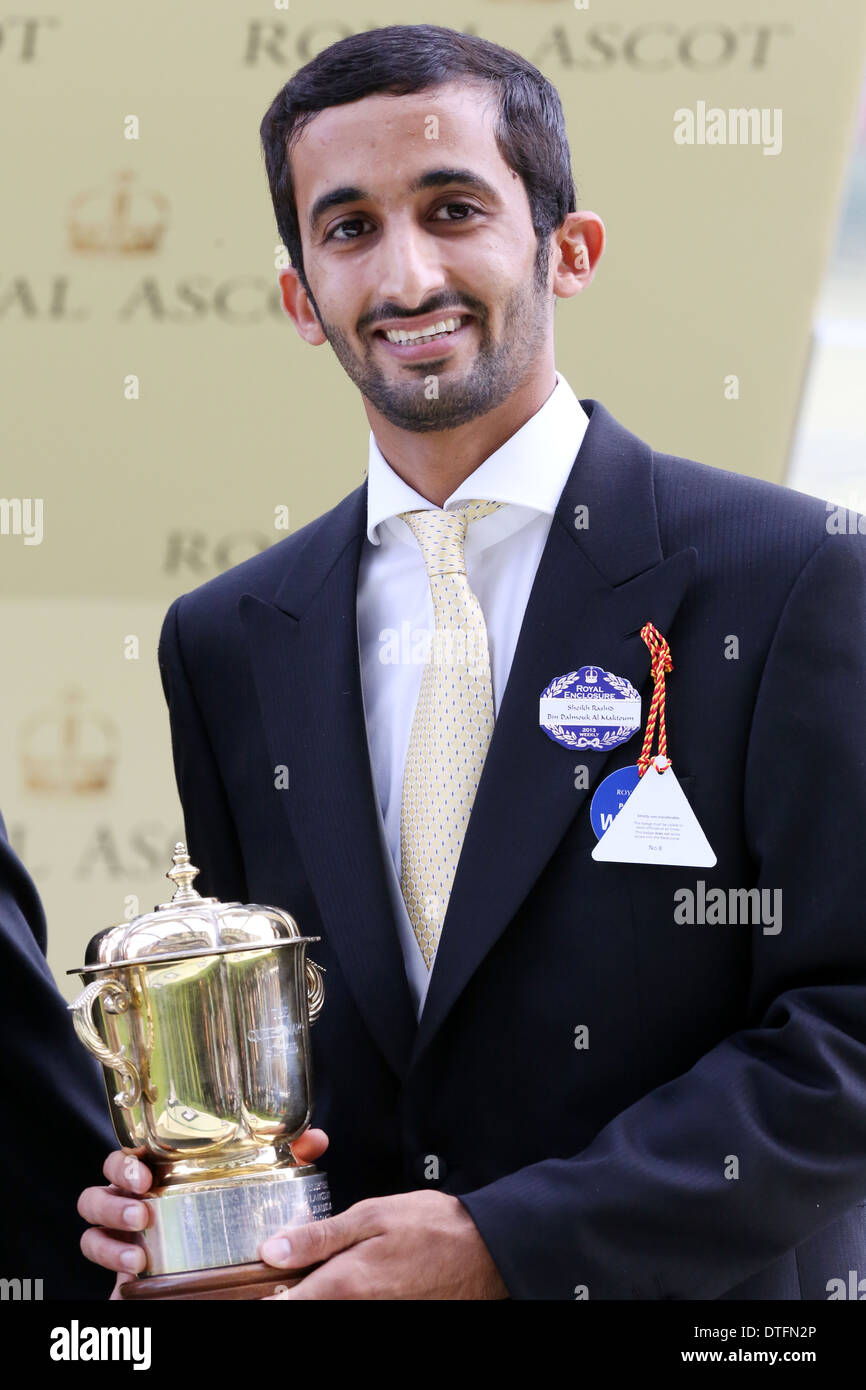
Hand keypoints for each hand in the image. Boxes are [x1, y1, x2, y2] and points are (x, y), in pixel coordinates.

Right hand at [77, 1129, 329, 1298]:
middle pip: (105, 1177)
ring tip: (141, 1239)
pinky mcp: (122, 1261)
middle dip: (116, 1186)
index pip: (135, 1150)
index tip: (147, 1170)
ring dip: (110, 1222)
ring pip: (92, 1210)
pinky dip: (108, 1253)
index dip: (130, 1156)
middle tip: (143, 1202)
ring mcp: (126, 1228)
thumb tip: (315, 1139)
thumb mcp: (262, 1192)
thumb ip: (283, 1164)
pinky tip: (136, 1265)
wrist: (225, 1282)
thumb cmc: (236, 1225)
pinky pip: (94, 1248)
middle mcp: (141, 1195)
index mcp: (168, 1171)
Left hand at [258, 1190, 508, 1299]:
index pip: (284, 1306)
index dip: (266, 1295)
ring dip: (318, 1294)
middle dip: (291, 1294)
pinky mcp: (391, 1319)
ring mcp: (374, 1321)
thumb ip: (319, 1236)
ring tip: (319, 1274)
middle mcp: (354, 1313)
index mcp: (343, 1285)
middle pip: (306, 1310)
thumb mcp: (372, 1215)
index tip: (261, 1282)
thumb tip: (270, 1251)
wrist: (486, 1254)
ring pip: (328, 1311)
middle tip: (289, 1275)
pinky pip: (352, 1312)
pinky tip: (352, 1281)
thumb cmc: (432, 1227)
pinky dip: (344, 1298)